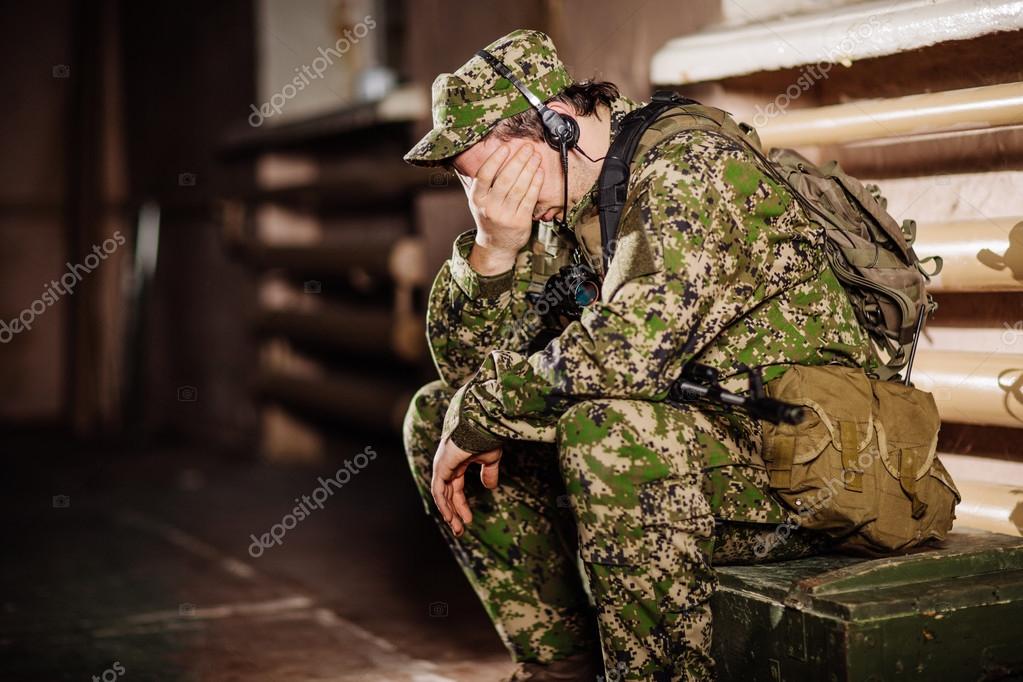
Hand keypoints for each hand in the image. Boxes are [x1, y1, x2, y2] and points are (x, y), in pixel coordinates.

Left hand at [430, 436, 502, 536]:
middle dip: (453, 513)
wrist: (481, 426)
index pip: (455, 488)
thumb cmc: (486, 438)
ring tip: (457, 529)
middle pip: (447, 495)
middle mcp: (446, 465)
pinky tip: (450, 517)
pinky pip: (439, 491)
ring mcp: (441, 466)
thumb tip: (490, 487)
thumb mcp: (490, 459)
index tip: (468, 520)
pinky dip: (444, 505)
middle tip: (459, 530)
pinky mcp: (440, 467)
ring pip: (442, 495)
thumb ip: (488, 473)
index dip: (460, 505)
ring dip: (449, 513)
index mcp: (457, 462)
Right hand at [465, 144, 543, 273]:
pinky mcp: (520, 222)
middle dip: (518, 160)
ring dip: (529, 169)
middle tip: (527, 147)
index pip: (484, 175)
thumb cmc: (488, 217)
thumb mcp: (478, 201)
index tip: (506, 147)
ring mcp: (505, 216)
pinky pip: (530, 199)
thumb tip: (489, 155)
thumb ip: (481, 182)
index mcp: (477, 199)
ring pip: (519, 188)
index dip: (495, 160)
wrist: (496, 245)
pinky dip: (536, 184)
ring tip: (536, 156)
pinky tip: (540, 173)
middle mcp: (490, 207)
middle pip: (505, 179)